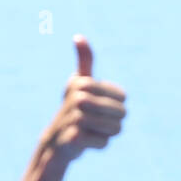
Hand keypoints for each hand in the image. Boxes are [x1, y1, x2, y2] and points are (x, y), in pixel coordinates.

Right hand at [40, 36, 126, 159]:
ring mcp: (75, 118)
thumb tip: (78, 36)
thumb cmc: (74, 109)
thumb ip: (84, 61)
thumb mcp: (79, 83)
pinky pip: (104, 143)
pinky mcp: (75, 138)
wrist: (57, 140)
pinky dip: (98, 144)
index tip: (99, 106)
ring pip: (116, 128)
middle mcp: (78, 97)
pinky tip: (85, 141)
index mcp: (83, 83)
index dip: (116, 106)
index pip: (123, 98)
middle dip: (114, 121)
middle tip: (96, 122)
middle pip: (122, 113)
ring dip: (107, 133)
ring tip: (91, 130)